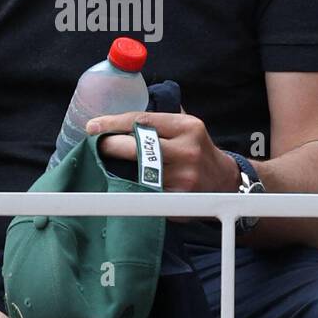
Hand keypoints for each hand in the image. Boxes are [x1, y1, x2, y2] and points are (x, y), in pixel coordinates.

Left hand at [85, 111, 238, 217]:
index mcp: (186, 127)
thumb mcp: (187, 126)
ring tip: (106, 162)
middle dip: (110, 144)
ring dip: (119, 168)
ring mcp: (183, 178)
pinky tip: (123, 184)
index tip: (93, 126)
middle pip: (138, 146)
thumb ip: (160, 120)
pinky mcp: (179, 201)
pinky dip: (132, 188)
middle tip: (95, 143)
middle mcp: (187, 151)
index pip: (142, 121)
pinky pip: (147, 192)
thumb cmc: (197, 149)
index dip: (113, 123)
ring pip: (139, 172)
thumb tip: (119, 116)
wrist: (224, 181)